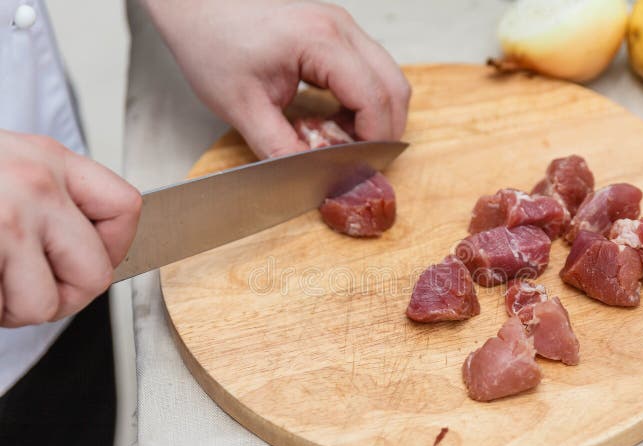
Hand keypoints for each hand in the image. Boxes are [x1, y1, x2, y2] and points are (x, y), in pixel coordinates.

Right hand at [0, 131, 141, 326]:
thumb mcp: (8, 161)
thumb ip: (52, 196)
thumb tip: (84, 244)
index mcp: (50, 160)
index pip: (128, 208)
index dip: (116, 248)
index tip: (90, 258)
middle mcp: (36, 185)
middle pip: (96, 274)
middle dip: (63, 297)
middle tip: (26, 290)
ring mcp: (8, 220)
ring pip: (43, 304)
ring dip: (12, 309)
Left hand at [143, 0, 410, 157]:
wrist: (194, 5)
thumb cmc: (210, 41)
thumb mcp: (242, 107)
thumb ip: (280, 147)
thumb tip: (312, 178)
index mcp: (321, 42)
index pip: (374, 99)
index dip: (374, 142)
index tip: (359, 169)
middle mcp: (340, 28)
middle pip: (394, 87)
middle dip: (385, 131)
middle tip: (360, 162)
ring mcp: (341, 26)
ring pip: (388, 77)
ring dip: (377, 115)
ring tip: (346, 141)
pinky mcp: (335, 31)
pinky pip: (370, 69)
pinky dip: (365, 99)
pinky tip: (338, 119)